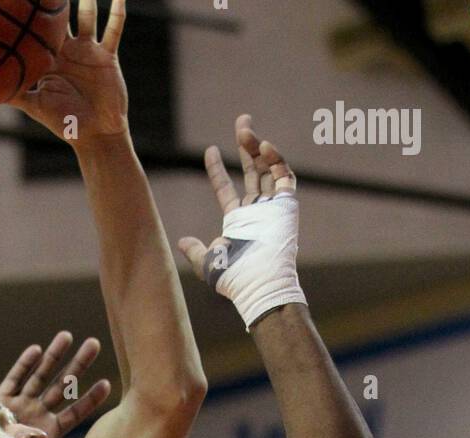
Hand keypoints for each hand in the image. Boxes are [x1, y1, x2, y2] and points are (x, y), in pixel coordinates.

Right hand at [0, 331, 110, 437]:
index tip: (107, 384)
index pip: (74, 413)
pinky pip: (14, 380)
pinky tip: (37, 350)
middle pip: (62, 386)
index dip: (90, 399)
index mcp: (48, 431)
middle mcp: (36, 414)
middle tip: (94, 344)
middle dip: (78, 365)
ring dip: (54, 356)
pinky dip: (23, 366)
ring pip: (40, 376)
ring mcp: (19, 405)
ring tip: (68, 335)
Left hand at [12, 0, 127, 143]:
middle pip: (62, 16)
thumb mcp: (36, 107)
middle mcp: (68, 49)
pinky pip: (114, 31)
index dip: (32, 11)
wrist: (95, 135)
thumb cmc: (64, 123)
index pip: (38, 28)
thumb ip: (16, 94)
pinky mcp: (108, 56)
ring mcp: (88, 50)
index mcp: (49, 57)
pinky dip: (117, 13)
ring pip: (87, 15)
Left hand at [178, 115, 296, 283]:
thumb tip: (182, 242)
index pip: (226, 188)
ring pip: (267, 167)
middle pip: (251, 170)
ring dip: (258, 146)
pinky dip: (276, 159)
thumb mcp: (208, 263)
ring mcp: (272, 205)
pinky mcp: (287, 204)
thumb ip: (196, 251)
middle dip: (246, 146)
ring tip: (245, 129)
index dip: (217, 169)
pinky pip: (285, 175)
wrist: (259, 283)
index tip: (209, 150)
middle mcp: (256, 210)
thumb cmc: (235, 278)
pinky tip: (264, 146)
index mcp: (237, 220)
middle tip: (241, 121)